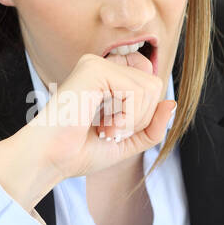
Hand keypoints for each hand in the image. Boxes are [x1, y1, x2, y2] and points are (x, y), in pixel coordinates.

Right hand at [0, 51, 176, 209]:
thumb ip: (153, 126)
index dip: (144, 112)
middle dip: (140, 119)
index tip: (116, 128)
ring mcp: (97, 64)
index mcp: (107, 77)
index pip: (151, 82)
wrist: (50, 160)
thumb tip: (173, 102)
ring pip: (151, 88)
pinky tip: (102, 125)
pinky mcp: (94, 69)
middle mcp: (102, 64)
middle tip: (108, 131)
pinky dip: (127, 118)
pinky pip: (137, 91)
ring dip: (132, 120)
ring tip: (104, 129)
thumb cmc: (79, 152)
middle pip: (155, 85)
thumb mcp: (127, 141)